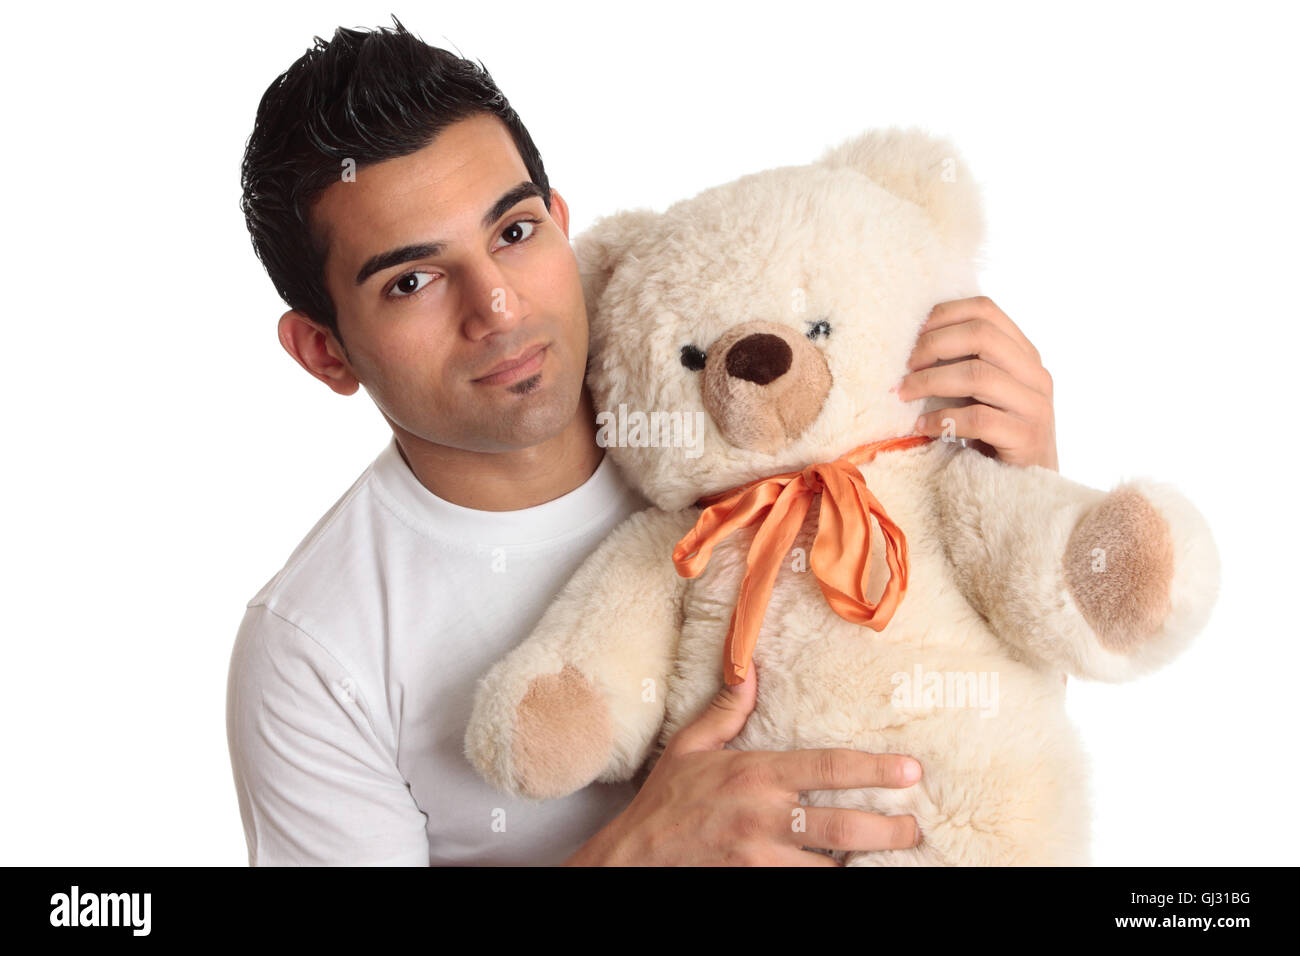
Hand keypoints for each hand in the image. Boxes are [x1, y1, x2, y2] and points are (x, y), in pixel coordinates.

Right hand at [561, 664, 922, 865]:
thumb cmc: (664, 803)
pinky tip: (849, 876)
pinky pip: (805, 887)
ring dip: (864, 864)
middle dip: (887, 829)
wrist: (632, 858)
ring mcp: (760, 858)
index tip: (910, 771)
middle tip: (914, 827)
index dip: (875, 770)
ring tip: (892, 860)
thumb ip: (726, 711)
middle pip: (842, 825)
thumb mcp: (690, 747)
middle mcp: (763, 817)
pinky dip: (830, 882)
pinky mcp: (754, 886)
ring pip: (830, 866)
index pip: (827, 768)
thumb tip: (749, 668)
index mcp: (755, 775)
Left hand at [898, 296, 1057, 470]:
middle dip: (933, 346)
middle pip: (981, 335)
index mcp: (1024, 354)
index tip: (911, 334)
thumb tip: (909, 346)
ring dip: (930, 381)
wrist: (1024, 487)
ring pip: (978, 374)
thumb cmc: (993, 437)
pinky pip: (979, 418)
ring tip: (903, 394)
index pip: (986, 309)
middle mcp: (1035, 373)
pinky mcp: (1027, 437)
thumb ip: (962, 365)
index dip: (944, 314)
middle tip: (903, 367)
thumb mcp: (981, 393)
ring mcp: (1035, 405)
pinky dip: (943, 419)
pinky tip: (922, 426)